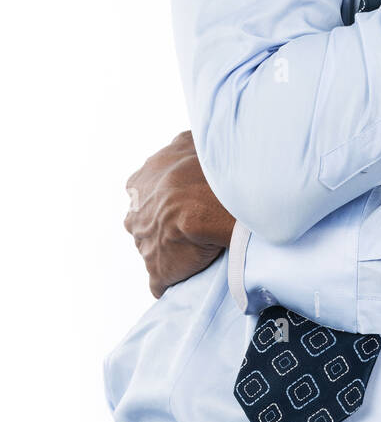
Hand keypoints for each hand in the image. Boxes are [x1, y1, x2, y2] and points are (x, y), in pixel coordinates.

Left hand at [124, 130, 236, 297]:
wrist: (205, 204)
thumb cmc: (202, 171)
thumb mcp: (189, 142)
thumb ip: (181, 146)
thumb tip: (183, 144)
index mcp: (139, 184)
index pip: (144, 192)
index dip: (166, 197)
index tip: (184, 199)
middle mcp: (134, 214)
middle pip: (146, 222)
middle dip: (163, 224)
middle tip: (192, 224)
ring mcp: (143, 244)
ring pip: (155, 249)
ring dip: (172, 250)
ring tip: (198, 249)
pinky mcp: (156, 271)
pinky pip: (162, 279)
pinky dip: (173, 278)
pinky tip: (189, 274)